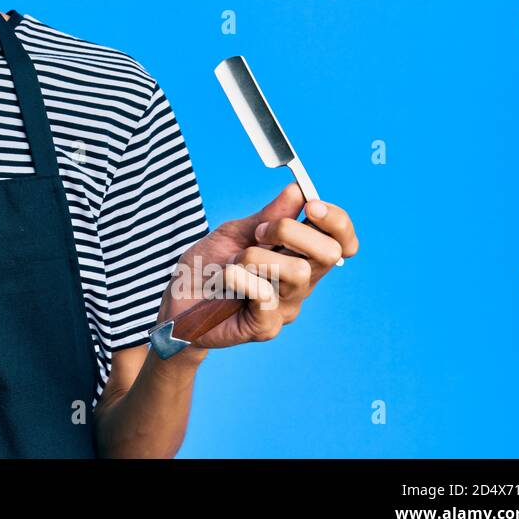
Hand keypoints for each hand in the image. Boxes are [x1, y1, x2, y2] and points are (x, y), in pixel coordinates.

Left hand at [156, 181, 358, 349]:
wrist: (177, 300)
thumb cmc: (208, 266)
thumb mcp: (235, 232)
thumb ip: (268, 215)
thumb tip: (298, 190)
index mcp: (300, 256)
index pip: (342, 242)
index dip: (337, 222)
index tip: (311, 206)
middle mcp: (301, 283)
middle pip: (329, 254)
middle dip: (291, 231)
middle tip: (258, 233)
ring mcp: (287, 307)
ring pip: (297, 272)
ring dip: (256, 257)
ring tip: (233, 262)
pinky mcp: (266, 327)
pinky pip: (265, 295)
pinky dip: (240, 278)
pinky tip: (225, 280)